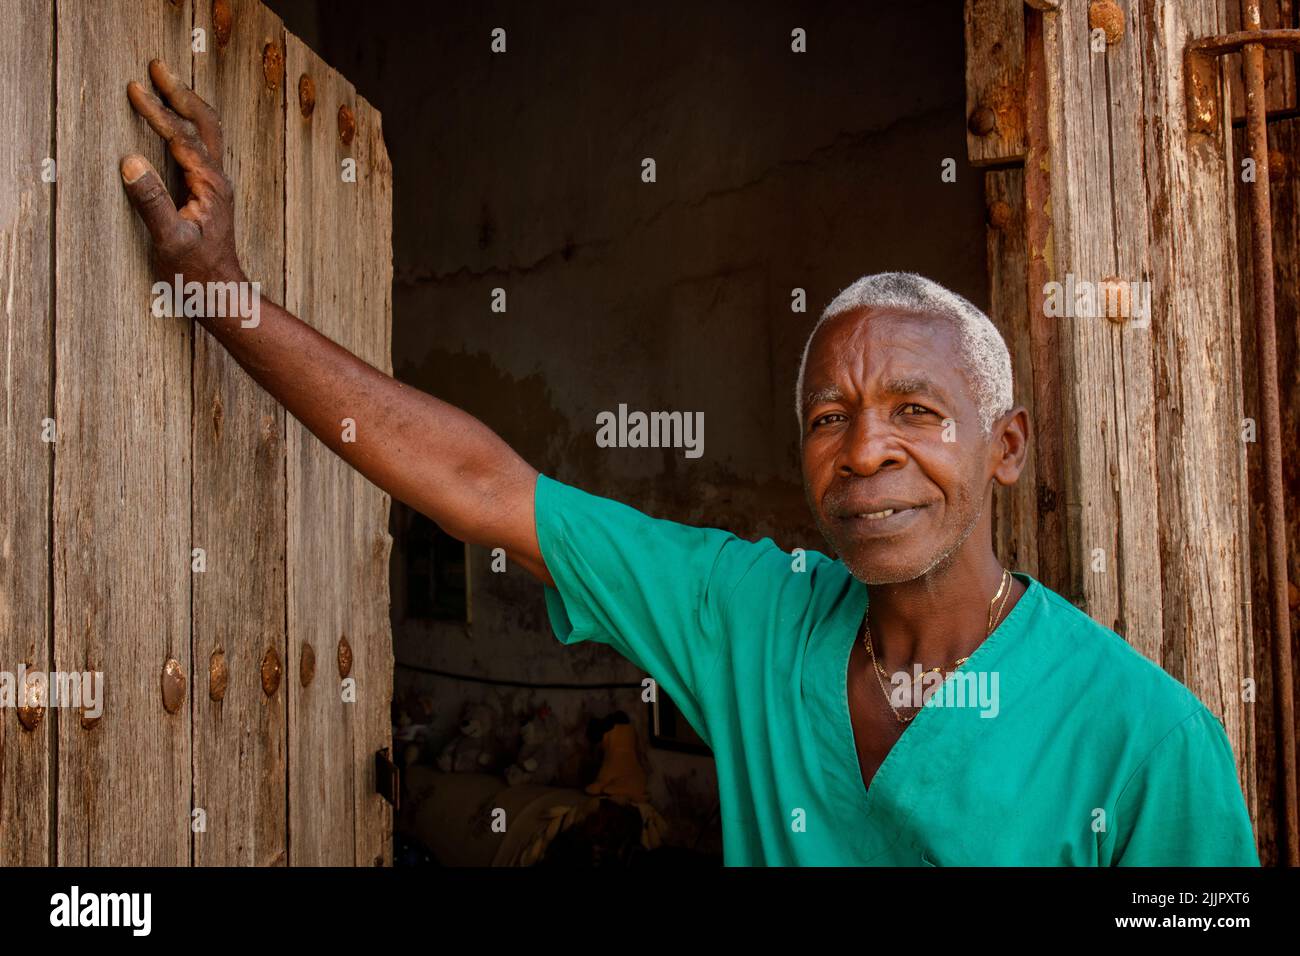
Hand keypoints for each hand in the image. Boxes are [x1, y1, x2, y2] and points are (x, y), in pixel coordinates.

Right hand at [121, 58, 243, 287]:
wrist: (221, 292)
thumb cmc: (197, 272)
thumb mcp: (170, 241)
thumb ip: (152, 202)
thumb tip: (130, 162)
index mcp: (209, 185)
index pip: (182, 137)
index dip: (158, 111)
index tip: (135, 88)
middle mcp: (217, 180)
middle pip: (204, 124)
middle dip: (180, 94)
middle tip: (156, 67)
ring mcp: (216, 184)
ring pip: (206, 133)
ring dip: (186, 104)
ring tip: (165, 82)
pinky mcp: (209, 192)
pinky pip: (200, 147)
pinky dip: (187, 124)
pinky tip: (175, 120)